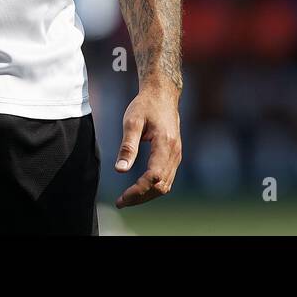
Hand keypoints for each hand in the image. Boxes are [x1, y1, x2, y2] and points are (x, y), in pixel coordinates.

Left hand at [114, 84, 181, 207]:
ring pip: (165, 185)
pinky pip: (166, 179)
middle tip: (120, 202)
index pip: (154, 176)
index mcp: (165, 143)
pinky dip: (153, 188)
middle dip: (141, 197)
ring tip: (127, 199)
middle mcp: (174, 152)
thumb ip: (127, 146)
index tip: (121, 198)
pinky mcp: (174, 156)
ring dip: (147, 195)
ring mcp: (177, 155)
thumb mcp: (132, 121)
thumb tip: (120, 171)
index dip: (138, 190)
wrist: (163, 94)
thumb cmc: (145, 105)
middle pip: (161, 186)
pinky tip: (138, 189)